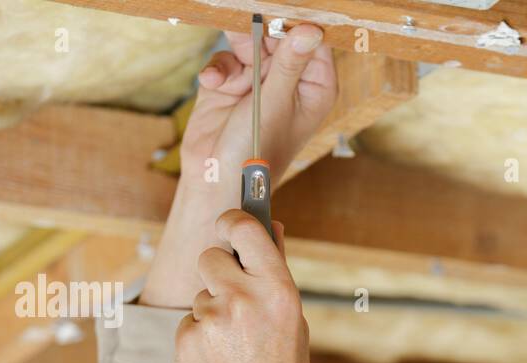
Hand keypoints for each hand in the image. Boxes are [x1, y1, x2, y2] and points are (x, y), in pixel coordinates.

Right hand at [141, 23, 337, 308]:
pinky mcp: (231, 83)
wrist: (215, 181)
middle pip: (278, 35)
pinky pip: (225, 59)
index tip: (276, 17)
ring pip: (248, 41)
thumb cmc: (255, 153)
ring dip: (234, 52)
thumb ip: (289, 63)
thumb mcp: (273, 103)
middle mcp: (290, 81)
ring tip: (227, 74)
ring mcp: (260, 81)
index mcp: (315, 87)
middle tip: (244, 39)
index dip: (295, 26)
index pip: (313, 41)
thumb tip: (311, 29)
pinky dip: (217, 69)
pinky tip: (211, 85)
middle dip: (258, 34)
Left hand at [174, 210, 320, 362]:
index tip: (228, 223)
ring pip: (199, 296)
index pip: (246, 228)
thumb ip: (277, 275)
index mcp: (279, 291)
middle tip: (232, 299)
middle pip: (211, 257)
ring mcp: (210, 321)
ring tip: (233, 350)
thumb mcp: (294, 323)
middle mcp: (243, 299)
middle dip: (217, 272)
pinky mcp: (185, 341)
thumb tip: (272, 227)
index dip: (233, 220)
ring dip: (211, 313)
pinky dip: (199, 340)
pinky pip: (188, 325)